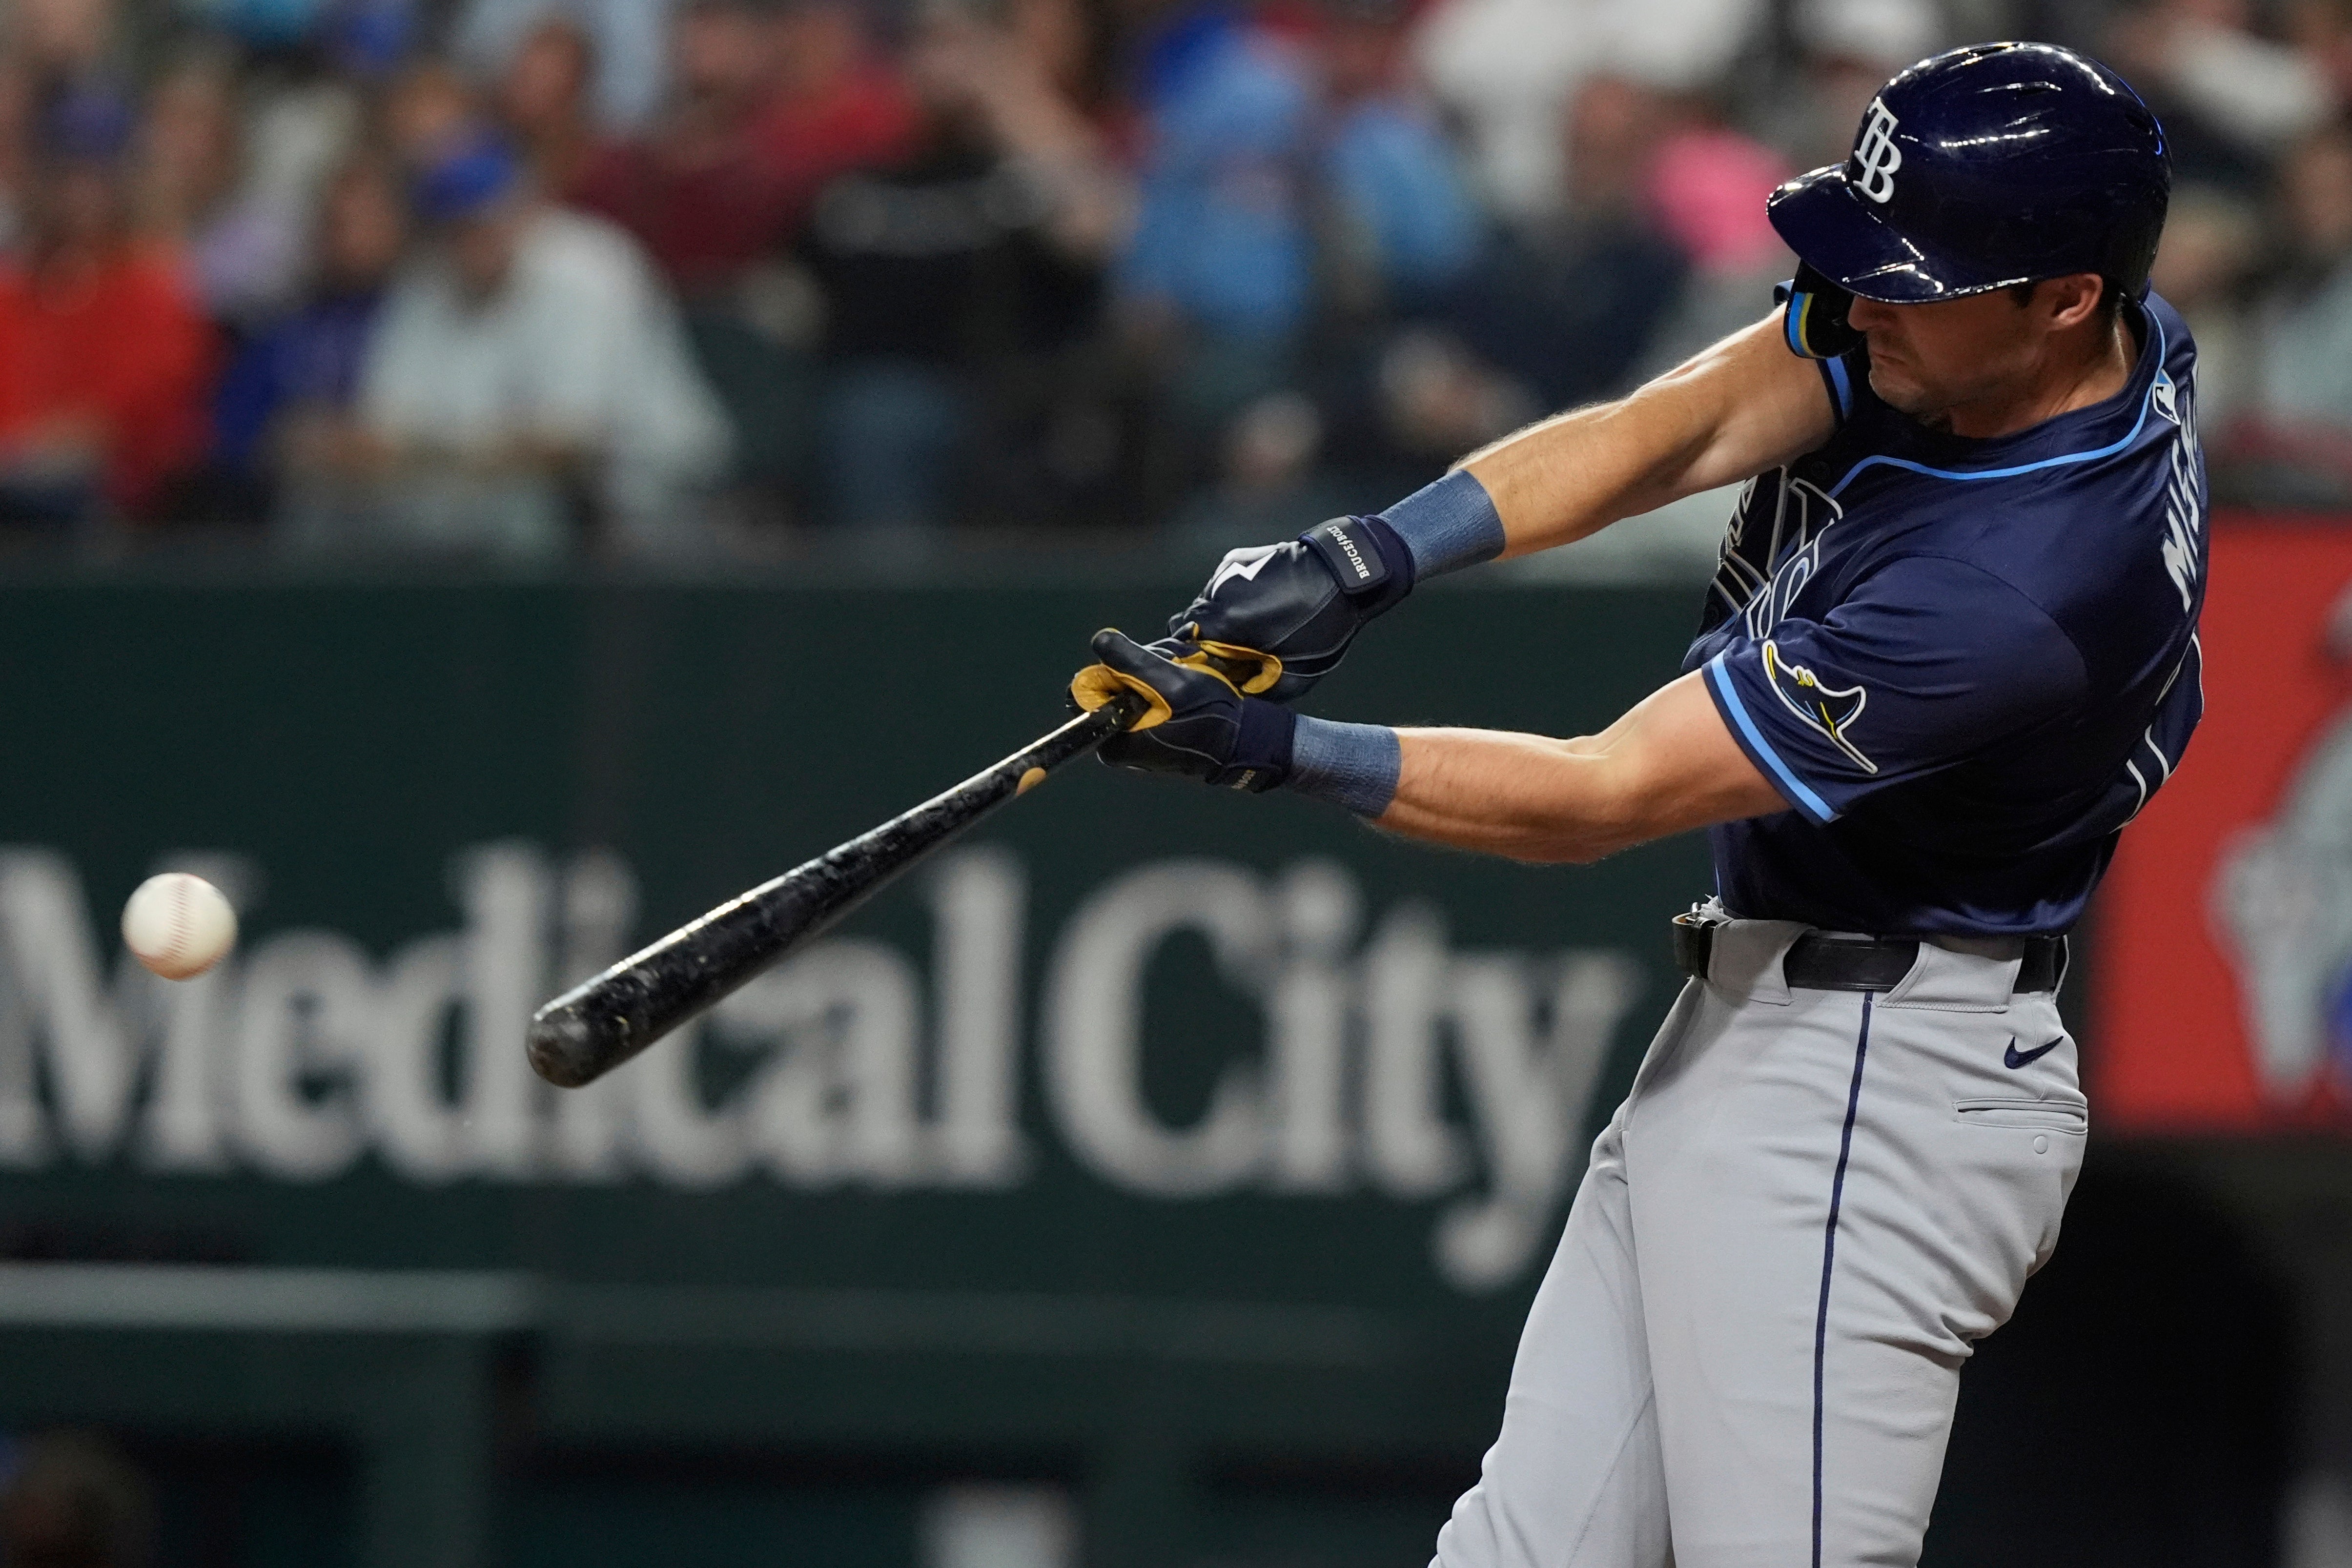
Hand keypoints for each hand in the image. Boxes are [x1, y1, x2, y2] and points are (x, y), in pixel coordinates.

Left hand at [1069, 629, 1294, 790]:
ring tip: (1191, 666)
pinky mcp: (1154, 727)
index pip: (1089, 691)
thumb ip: (1130, 660)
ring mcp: (1138, 735)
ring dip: (1162, 665)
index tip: (1149, 662)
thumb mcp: (1170, 682)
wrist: (1246, 739)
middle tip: (1178, 661)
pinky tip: (1191, 673)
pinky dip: (1168, 678)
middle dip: (1145, 664)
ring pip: (1134, 682)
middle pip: (1113, 683)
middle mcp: (1120, 742)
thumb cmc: (1209, 715)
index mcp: (1114, 740)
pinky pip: (1150, 692)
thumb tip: (1099, 642)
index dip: (1116, 666)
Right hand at [1169, 516, 1412, 703]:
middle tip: (1231, 657)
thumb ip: (1257, 690)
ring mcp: (1223, 573)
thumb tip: (1235, 695)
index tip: (1216, 674)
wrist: (1342, 575)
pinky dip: (1228, 603)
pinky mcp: (1234, 559)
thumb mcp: (1294, 675)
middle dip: (1204, 644)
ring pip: (1203, 606)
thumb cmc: (1322, 627)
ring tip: (1247, 632)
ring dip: (1217, 623)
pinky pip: (1218, 588)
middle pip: (1188, 625)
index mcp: (1225, 622)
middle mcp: (1216, 594)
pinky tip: (1254, 609)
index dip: (1197, 664)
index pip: (1185, 647)